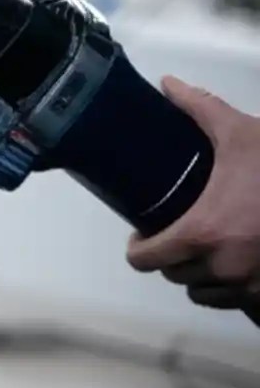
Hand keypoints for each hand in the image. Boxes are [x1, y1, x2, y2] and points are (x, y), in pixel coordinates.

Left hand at [127, 76, 259, 311]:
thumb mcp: (242, 133)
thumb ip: (201, 108)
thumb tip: (169, 84)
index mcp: (203, 232)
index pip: (146, 260)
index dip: (139, 249)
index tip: (143, 235)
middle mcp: (224, 268)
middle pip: (175, 276)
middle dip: (172, 258)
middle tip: (179, 235)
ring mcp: (252, 287)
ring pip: (207, 294)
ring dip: (202, 277)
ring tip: (208, 251)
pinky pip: (241, 303)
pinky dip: (236, 290)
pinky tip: (240, 266)